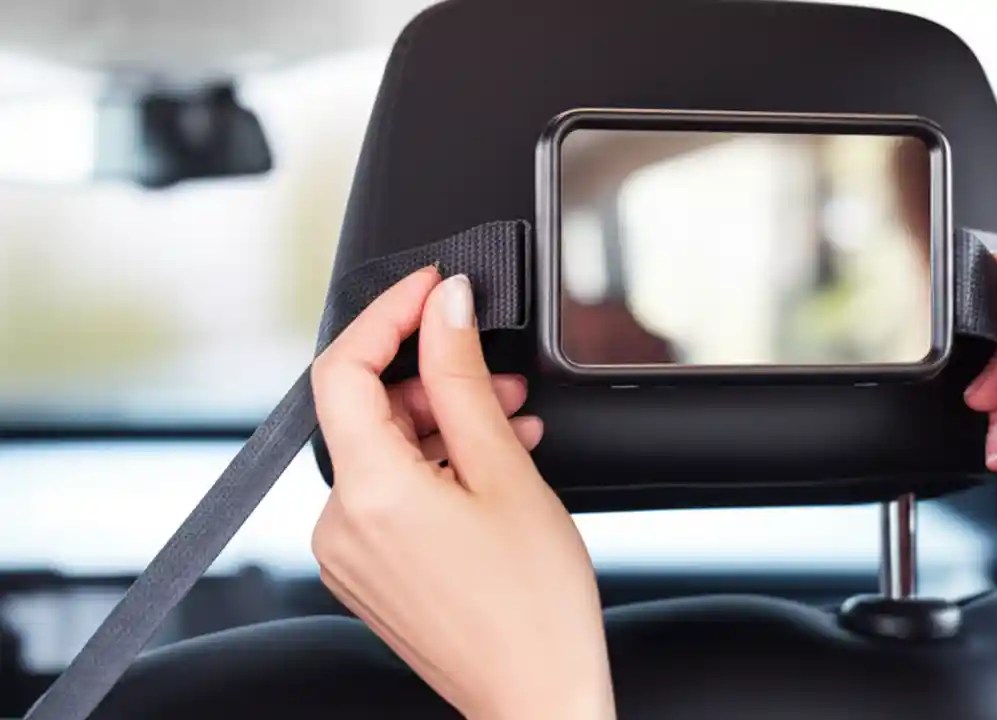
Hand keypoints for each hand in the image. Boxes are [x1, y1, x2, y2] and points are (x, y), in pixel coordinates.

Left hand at [310, 267, 614, 719]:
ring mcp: (349, 551)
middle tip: (497, 373)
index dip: (388, 316)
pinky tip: (490, 463)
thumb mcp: (507, 472)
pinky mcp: (367, 569)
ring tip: (510, 422)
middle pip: (366, 410)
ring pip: (383, 450)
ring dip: (442, 422)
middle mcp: (341, 523)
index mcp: (369, 494)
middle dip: (432, 378)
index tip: (431, 290)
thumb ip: (463, 379)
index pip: (343, 370)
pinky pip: (389, 491)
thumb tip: (445, 309)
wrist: (536, 696)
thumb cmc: (534, 606)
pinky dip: (435, 464)